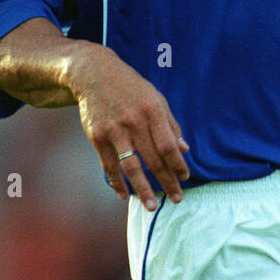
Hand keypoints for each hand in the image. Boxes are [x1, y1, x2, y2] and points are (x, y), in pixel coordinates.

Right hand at [66, 43, 189, 209]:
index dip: (178, 164)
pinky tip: (124, 195)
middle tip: (177, 200)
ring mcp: (114, 130)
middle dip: (166, 182)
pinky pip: (108, 165)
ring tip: (152, 206)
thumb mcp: (156, 99)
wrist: (95, 73)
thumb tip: (184, 149)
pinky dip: (117, 182)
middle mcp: (134, 121)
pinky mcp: (97, 136)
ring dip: (142, 189)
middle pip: (153, 159)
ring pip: (131, 166)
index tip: (185, 179)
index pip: (168, 145)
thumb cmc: (131, 88)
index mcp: (152, 111)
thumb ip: (170, 125)